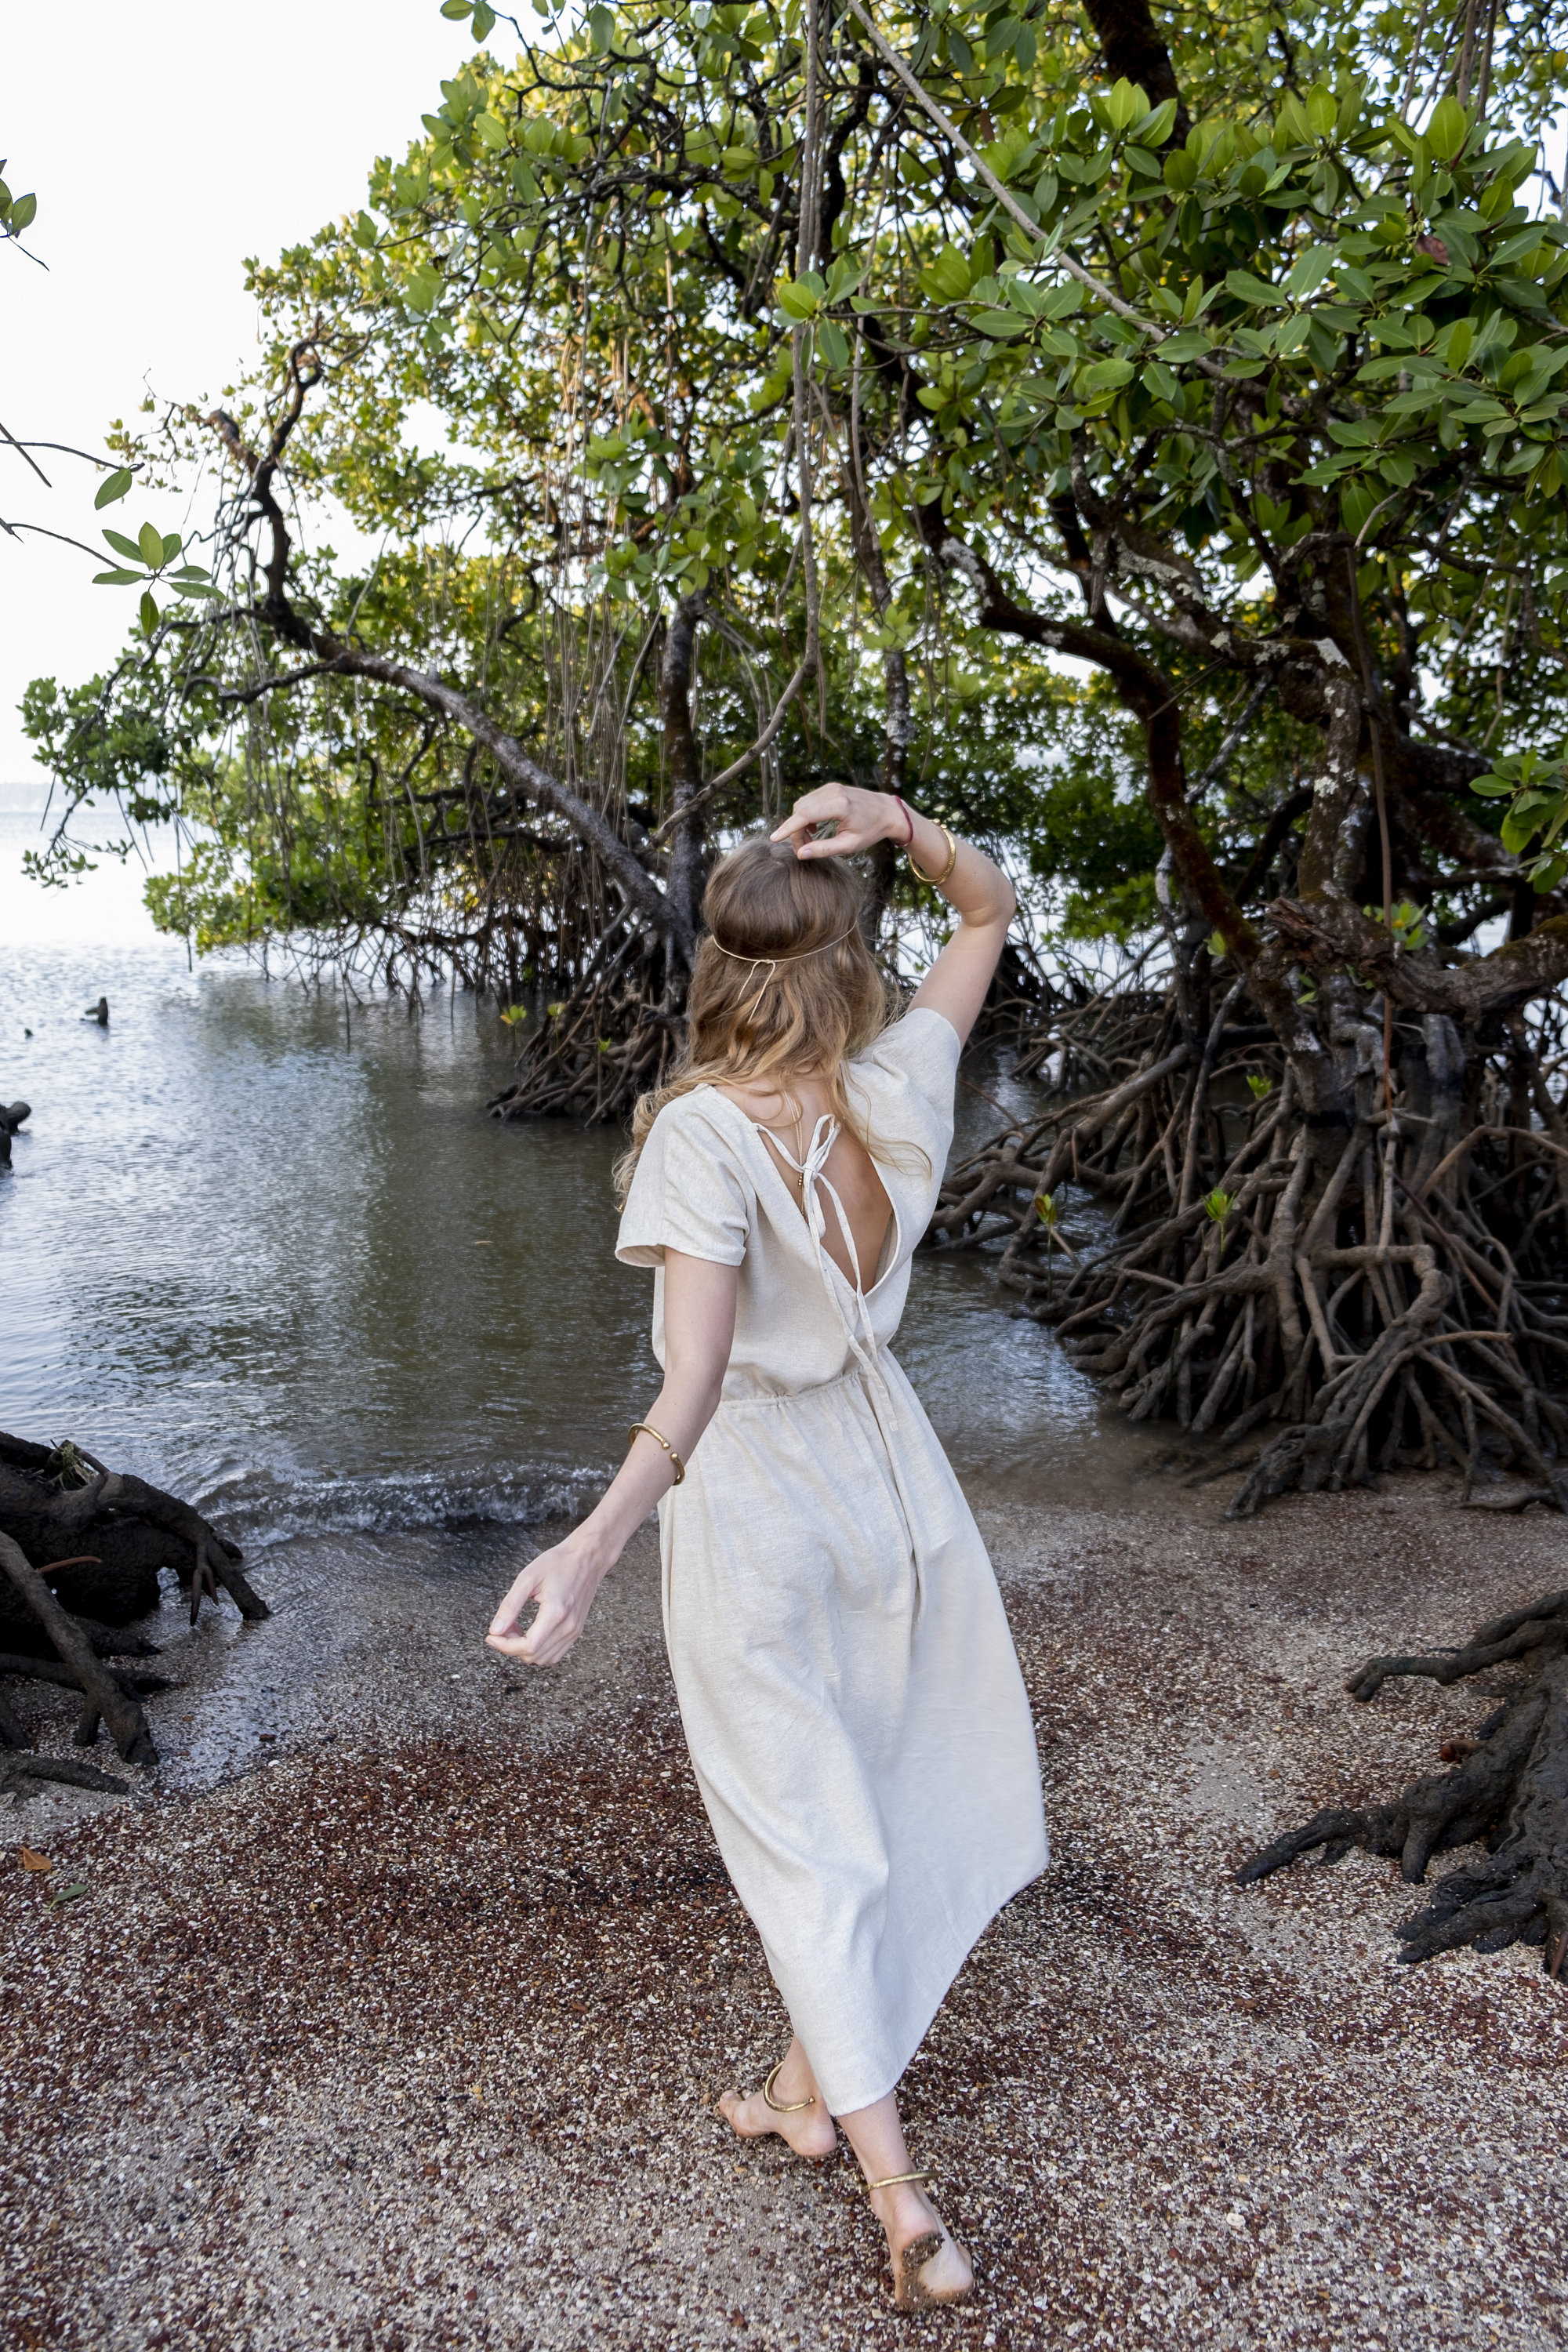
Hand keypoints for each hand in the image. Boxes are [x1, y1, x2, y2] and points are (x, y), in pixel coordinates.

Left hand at [485, 1535, 605, 1666]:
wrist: (587, 1558)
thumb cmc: (559, 1563)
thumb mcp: (527, 1578)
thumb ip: (510, 1605)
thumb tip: (495, 1630)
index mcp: (556, 1613)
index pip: (528, 1646)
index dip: (504, 1646)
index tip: (491, 1636)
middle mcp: (568, 1627)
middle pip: (533, 1655)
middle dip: (511, 1646)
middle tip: (503, 1626)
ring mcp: (574, 1631)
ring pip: (543, 1658)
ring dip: (523, 1649)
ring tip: (516, 1628)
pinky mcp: (576, 1631)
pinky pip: (554, 1653)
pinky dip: (538, 1649)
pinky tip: (530, 1632)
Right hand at [770, 781, 904, 859]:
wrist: (888, 811)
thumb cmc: (871, 830)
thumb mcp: (849, 845)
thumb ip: (824, 849)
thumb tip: (801, 854)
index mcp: (839, 805)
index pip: (804, 815)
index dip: (787, 828)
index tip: (774, 839)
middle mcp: (833, 792)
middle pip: (801, 811)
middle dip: (796, 831)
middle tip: (803, 849)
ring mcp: (831, 787)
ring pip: (802, 805)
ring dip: (800, 824)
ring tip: (810, 840)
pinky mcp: (831, 787)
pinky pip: (809, 801)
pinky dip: (806, 815)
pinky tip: (814, 828)